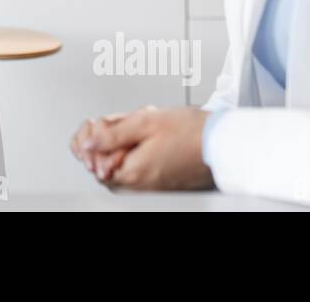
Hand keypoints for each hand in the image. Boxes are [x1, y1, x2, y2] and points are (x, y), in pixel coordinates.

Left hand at [71, 106, 212, 190]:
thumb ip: (111, 134)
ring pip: (120, 168)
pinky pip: (136, 172)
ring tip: (136, 127)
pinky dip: (133, 154)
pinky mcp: (160, 185)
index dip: (92, 139)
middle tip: (118, 123)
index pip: (93, 161)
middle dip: (106, 142)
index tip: (101, 124)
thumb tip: (87, 144)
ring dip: (120, 147)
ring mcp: (151, 187)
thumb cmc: (192, 132)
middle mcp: (140, 186)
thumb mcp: (145, 121)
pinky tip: (146, 138)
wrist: (223, 143)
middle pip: (104, 165)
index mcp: (133, 172)